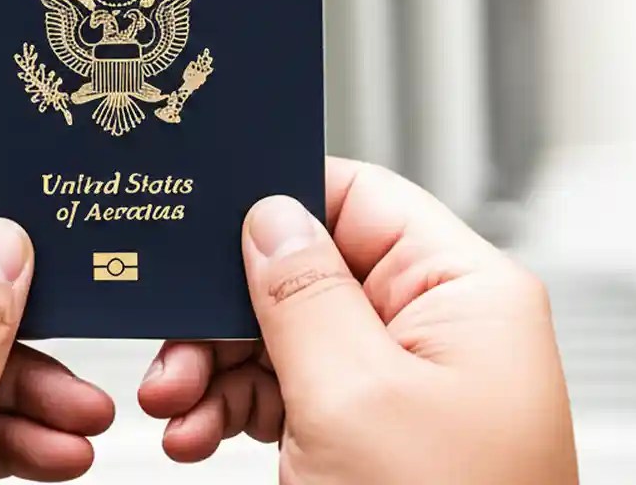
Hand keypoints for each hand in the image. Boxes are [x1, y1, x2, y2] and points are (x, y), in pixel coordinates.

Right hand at [138, 158, 577, 483]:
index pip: (361, 199)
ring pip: (282, 338)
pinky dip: (229, 410)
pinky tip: (194, 435)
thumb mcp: (355, 398)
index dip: (279, 201)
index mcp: (463, 295)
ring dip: (214, 367)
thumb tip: (268, 216)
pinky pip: (283, 394)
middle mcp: (434, 331)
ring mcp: (397, 387)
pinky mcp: (365, 435)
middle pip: (307, 272)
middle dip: (226, 309)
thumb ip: (303, 293)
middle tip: (172, 342)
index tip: (205, 217)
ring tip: (172, 403)